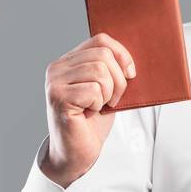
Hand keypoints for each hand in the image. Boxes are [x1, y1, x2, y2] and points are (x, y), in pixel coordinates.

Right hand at [42, 33, 135, 187]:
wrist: (77, 151)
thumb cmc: (92, 120)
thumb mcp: (107, 89)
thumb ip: (112, 69)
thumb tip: (135, 57)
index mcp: (69, 61)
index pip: (101, 39)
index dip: (122, 54)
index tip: (130, 74)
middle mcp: (57, 68)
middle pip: (103, 55)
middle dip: (118, 79)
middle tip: (113, 99)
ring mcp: (55, 82)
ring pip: (100, 71)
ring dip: (109, 93)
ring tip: (100, 106)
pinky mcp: (58, 97)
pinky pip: (93, 90)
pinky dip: (99, 103)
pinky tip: (89, 113)